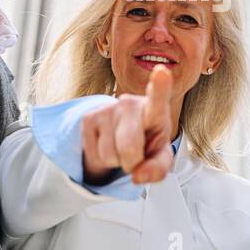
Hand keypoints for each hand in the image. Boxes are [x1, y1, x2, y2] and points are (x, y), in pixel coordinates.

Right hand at [81, 65, 174, 184]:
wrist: (121, 137)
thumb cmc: (147, 142)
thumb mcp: (159, 157)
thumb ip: (158, 169)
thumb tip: (138, 176)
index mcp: (155, 110)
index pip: (158, 98)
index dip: (160, 86)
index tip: (162, 72)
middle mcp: (130, 104)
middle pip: (129, 148)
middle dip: (133, 163)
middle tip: (136, 156)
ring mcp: (107, 109)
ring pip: (111, 155)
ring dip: (117, 162)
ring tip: (121, 148)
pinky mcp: (88, 118)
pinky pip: (95, 155)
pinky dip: (103, 160)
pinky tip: (108, 146)